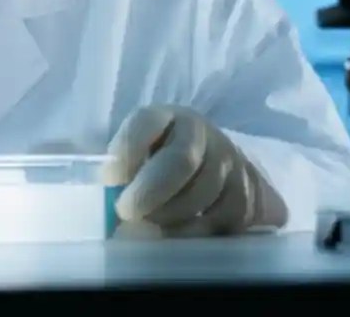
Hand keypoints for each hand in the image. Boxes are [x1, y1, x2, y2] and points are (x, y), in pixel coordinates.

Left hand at [106, 105, 281, 236]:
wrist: (214, 169)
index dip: (127, 149)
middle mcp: (199, 133)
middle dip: (149, 192)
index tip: (110, 179)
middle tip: (126, 213)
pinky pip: (218, 218)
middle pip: (180, 160)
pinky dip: (190, 232)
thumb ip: (119, 169)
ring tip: (147, 226)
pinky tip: (173, 233)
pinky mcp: (244, 192)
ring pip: (200, 194)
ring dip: (168, 217)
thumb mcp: (137, 152)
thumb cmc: (159, 162)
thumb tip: (105, 196)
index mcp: (165, 116)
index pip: (146, 122)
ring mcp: (226, 160)